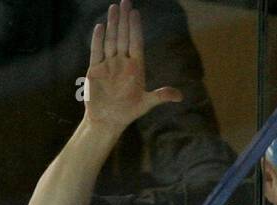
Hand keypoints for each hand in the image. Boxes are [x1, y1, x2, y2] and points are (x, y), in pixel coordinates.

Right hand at [83, 0, 182, 132]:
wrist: (108, 120)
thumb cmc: (128, 112)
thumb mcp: (146, 103)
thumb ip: (161, 96)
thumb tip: (180, 96)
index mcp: (136, 68)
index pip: (136, 43)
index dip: (135, 28)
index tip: (135, 12)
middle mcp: (122, 63)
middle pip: (123, 37)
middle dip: (124, 20)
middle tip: (125, 1)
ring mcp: (108, 64)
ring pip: (110, 40)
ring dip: (112, 24)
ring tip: (113, 8)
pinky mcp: (95, 69)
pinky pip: (96, 51)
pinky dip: (97, 39)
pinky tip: (100, 27)